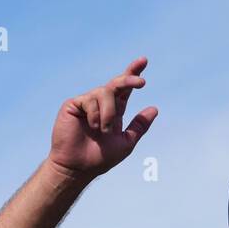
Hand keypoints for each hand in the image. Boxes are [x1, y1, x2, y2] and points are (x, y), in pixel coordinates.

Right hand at [48, 57, 157, 180]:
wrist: (78, 167)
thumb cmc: (100, 158)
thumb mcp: (126, 142)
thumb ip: (139, 126)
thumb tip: (154, 108)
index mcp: (114, 111)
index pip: (125, 90)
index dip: (133, 74)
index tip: (144, 61)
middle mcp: (101, 104)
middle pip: (117, 83)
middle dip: (129, 79)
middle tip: (142, 83)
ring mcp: (87, 103)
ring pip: (105, 93)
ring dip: (109, 113)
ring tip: (103, 131)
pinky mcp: (74, 104)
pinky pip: (91, 100)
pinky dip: (96, 115)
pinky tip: (92, 126)